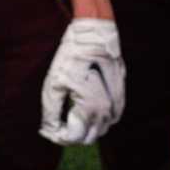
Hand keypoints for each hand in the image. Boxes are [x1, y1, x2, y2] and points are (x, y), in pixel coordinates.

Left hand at [40, 18, 124, 144]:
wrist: (94, 31)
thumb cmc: (71, 56)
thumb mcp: (54, 83)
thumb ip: (51, 111)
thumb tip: (48, 131)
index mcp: (91, 107)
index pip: (76, 136)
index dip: (60, 137)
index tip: (49, 131)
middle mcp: (107, 107)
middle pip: (92, 136)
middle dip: (74, 136)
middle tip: (59, 128)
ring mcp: (117, 99)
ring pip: (105, 127)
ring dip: (90, 128)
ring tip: (73, 120)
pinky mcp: (121, 89)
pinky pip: (115, 114)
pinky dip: (103, 119)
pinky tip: (90, 112)